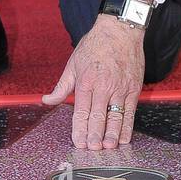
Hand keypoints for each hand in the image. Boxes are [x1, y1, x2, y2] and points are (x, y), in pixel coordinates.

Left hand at [42, 14, 144, 150]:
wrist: (120, 30)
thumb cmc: (95, 45)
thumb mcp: (73, 63)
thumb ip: (61, 86)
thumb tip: (46, 100)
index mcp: (86, 81)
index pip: (81, 111)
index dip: (79, 129)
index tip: (78, 142)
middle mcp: (104, 86)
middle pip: (98, 116)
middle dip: (95, 135)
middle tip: (92, 149)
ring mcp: (120, 88)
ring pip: (115, 116)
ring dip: (111, 134)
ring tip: (108, 148)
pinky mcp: (134, 88)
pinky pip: (130, 112)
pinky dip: (127, 126)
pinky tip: (123, 138)